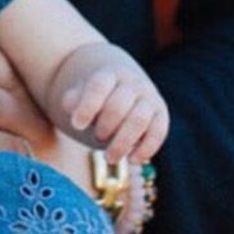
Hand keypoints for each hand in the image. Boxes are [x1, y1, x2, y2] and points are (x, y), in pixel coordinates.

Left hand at [52, 44, 167, 164]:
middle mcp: (132, 83)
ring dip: (122, 142)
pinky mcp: (161, 115)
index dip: (87, 106)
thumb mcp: (80, 95)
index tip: (76, 125)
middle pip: (118, 105)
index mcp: (109, 74)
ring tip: (108, 158)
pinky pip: (158, 132)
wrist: (121, 84)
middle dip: (105, 127)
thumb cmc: (94, 97)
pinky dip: (146, 148)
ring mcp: (149, 97)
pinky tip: (132, 160)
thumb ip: (72, 102)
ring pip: (139, 120)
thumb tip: (74, 113)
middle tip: (97, 138)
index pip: (98, 86)